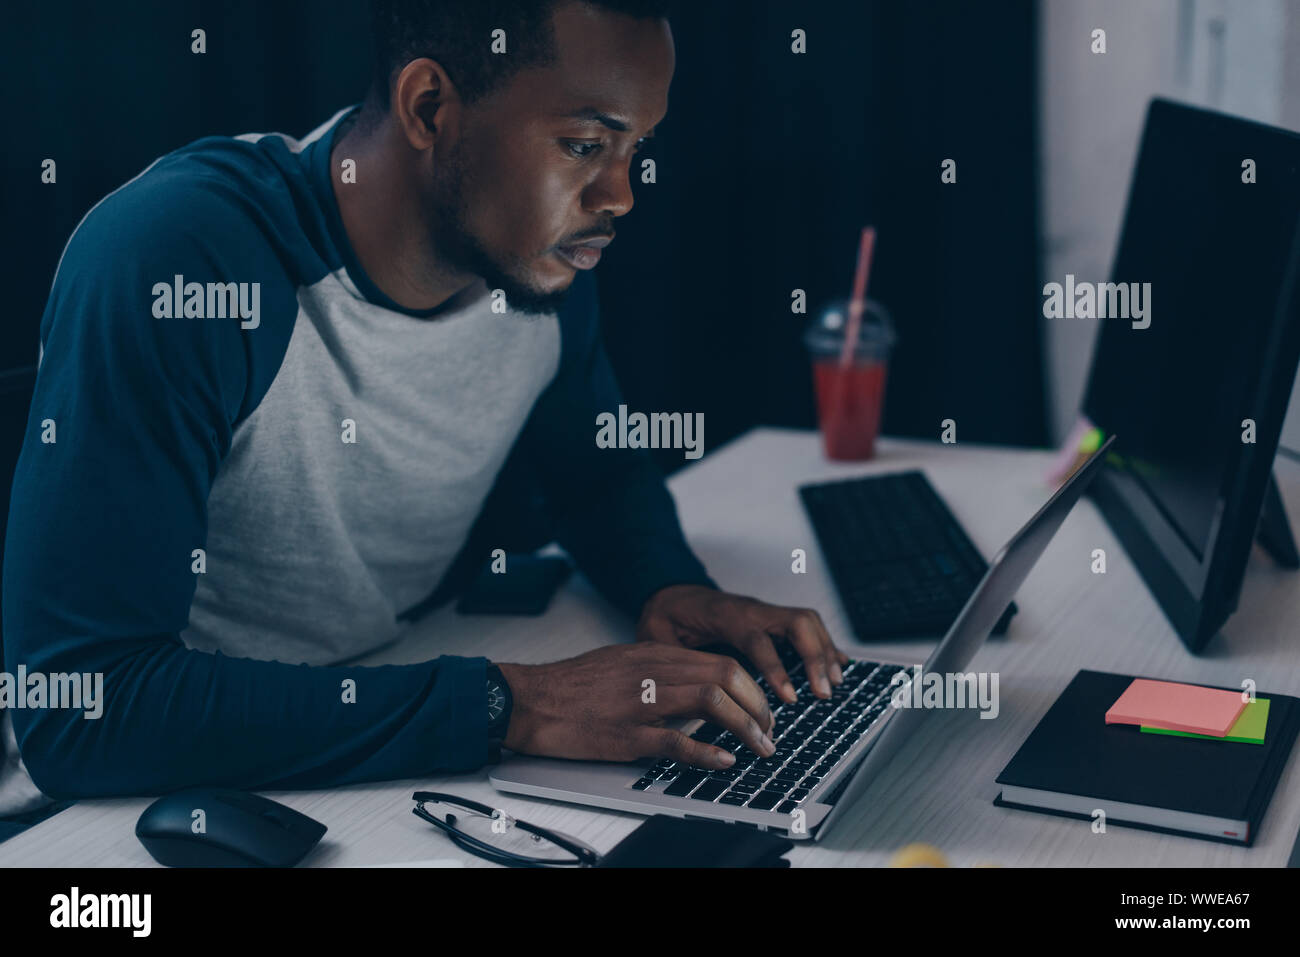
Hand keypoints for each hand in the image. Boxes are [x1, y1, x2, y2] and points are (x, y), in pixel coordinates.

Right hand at [497, 643, 776, 770]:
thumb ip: (662, 670)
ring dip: (745, 727)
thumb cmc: (572, 685)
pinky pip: (677, 741)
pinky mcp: (625, 735)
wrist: (528, 699)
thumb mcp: (624, 662)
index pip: (722, 662)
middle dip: (759, 707)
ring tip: (760, 748)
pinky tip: (724, 761)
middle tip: (771, 732)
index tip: (764, 710)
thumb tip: (700, 686)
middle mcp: (654, 672)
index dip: (754, 689)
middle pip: (727, 677)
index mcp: (655, 654)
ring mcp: (641, 702)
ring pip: (711, 702)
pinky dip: (708, 753)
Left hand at [635, 584, 848, 704]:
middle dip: (815, 656)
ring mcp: (764, 612)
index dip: (776, 669)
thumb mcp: (657, 636)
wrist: (669, 591)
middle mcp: (751, 610)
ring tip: (833, 684)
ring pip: (807, 621)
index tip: (790, 697)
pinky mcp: (771, 618)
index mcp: (724, 616)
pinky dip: (824, 644)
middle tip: (823, 692)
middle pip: (796, 622)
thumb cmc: (665, 615)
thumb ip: (670, 659)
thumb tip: (677, 692)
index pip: (758, 640)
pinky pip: (806, 626)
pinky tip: (838, 665)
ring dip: (824, 652)